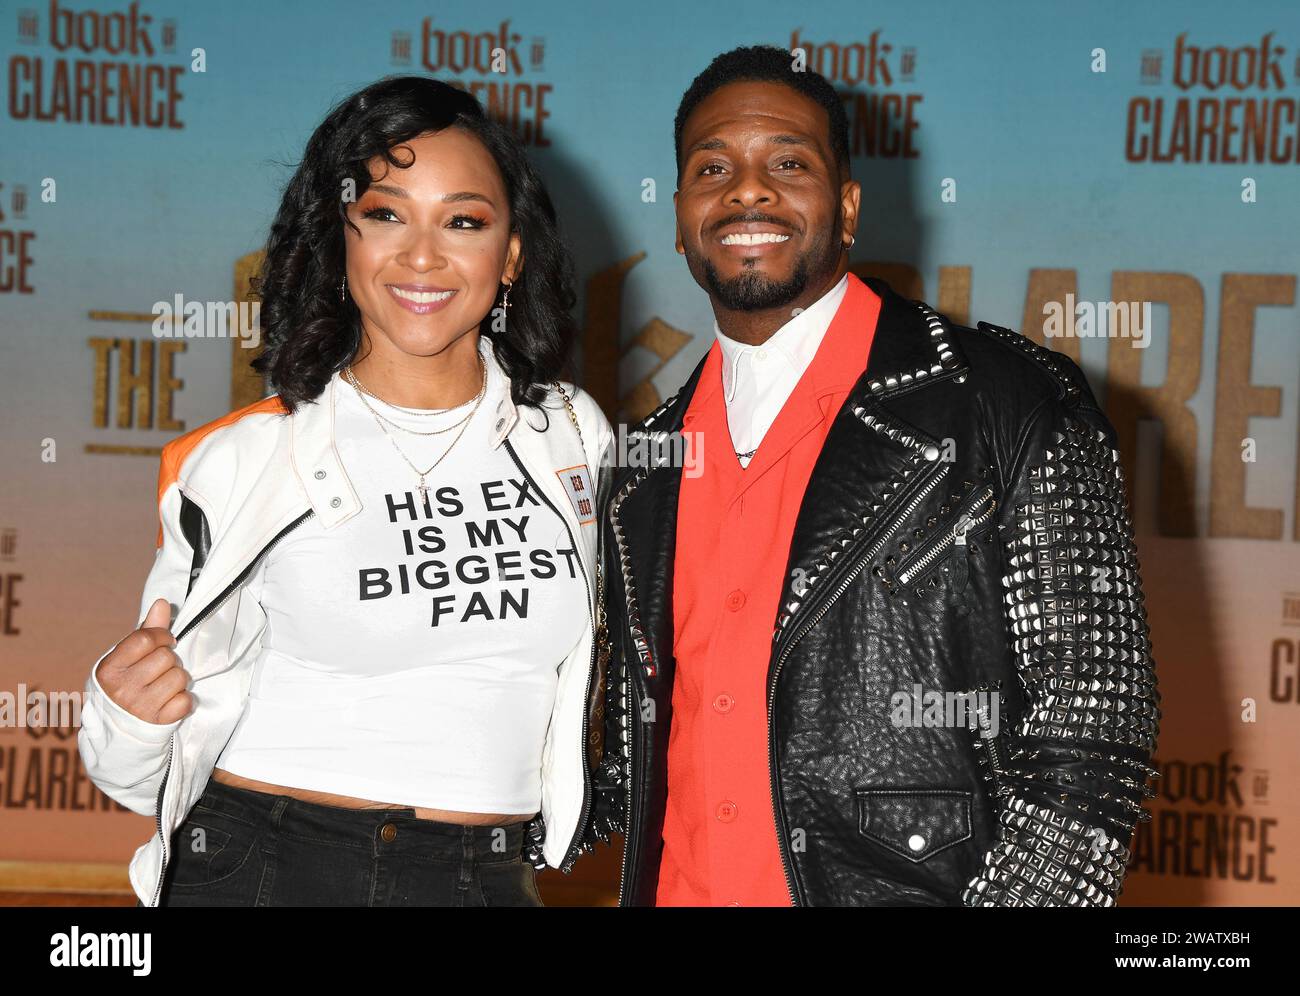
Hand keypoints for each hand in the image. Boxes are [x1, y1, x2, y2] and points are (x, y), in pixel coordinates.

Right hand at [94, 597, 192, 725]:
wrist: (117, 731)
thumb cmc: (125, 685)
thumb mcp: (127, 659)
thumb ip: (146, 631)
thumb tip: (162, 603)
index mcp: (109, 669)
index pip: (144, 639)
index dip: (162, 636)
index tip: (166, 641)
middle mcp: (121, 689)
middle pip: (166, 657)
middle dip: (170, 660)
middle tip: (160, 670)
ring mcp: (139, 708)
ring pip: (179, 677)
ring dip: (177, 680)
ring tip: (164, 686)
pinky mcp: (157, 723)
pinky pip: (186, 701)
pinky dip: (183, 700)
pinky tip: (169, 702)